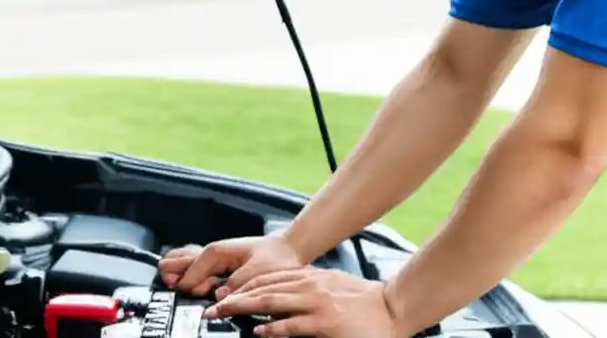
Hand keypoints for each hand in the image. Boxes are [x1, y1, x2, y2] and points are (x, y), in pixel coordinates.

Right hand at [158, 235, 304, 297]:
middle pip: (180, 260)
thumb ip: (236, 284)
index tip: (189, 294)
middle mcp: (211, 253)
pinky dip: (190, 273)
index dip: (189, 285)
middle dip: (174, 274)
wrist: (288, 248)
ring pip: (185, 262)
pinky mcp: (219, 264)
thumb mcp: (257, 272)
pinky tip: (190, 280)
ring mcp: (214, 258)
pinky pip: (196, 266)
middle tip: (175, 285)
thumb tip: (219, 297)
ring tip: (178, 282)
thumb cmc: (276, 257)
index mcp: (217, 252)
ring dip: (180, 274)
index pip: (191, 270)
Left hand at [204, 268, 406, 337]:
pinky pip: (292, 324)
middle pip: (263, 287)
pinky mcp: (325, 322)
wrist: (393, 308)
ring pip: (271, 301)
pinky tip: (258, 330)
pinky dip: (272, 327)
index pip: (269, 277)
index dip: (244, 285)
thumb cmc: (365, 302)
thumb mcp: (333, 286)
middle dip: (235, 297)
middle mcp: (311, 286)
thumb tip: (285, 298)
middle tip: (214, 307)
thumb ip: (309, 289)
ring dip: (244, 308)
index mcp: (311, 277)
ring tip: (224, 314)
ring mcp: (317, 304)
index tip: (225, 294)